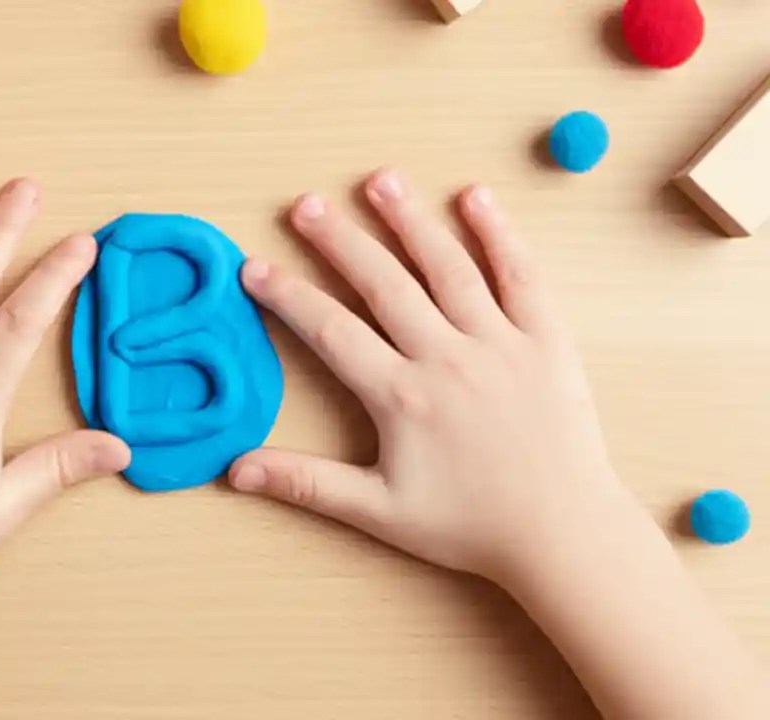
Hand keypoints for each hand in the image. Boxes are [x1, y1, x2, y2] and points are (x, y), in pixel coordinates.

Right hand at [230, 168, 643, 583]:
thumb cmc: (470, 525)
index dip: (288, 296)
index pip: (331, 331)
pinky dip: (498, 234)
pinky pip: (521, 275)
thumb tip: (236, 470)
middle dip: (340, 241)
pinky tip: (474, 198)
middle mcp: (447, 358)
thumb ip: (306, 483)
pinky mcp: (546, 340)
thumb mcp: (379, 511)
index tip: (254, 266)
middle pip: (384, 284)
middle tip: (307, 204)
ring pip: (447, 267)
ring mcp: (500, 342)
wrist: (563, 533)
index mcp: (402, 396)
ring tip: (380, 180)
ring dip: (410, 220)